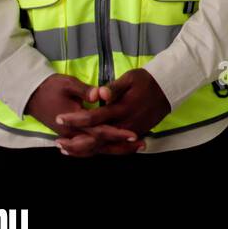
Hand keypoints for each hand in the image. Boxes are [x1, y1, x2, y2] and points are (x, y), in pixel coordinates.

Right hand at [25, 74, 140, 156]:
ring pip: (95, 148)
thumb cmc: (50, 87)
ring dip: (114, 149)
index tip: (133, 134)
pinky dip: (102, 148)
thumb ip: (85, 90)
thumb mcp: (67, 83)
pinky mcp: (70, 135)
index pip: (99, 131)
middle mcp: (72, 133)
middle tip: (141, 144)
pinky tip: (115, 147)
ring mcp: (70, 136)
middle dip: (120, 145)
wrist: (31, 95)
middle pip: (99, 144)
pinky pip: (88, 146)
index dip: (117, 133)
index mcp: (73, 122)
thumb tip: (100, 95)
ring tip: (133, 148)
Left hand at [53, 69, 170, 156]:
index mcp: (122, 109)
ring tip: (67, 150)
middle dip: (76, 142)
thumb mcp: (131, 78)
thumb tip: (100, 93)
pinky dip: (99, 150)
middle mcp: (126, 124)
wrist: (169, 89)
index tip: (59, 118)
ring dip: (85, 150)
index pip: (94, 117)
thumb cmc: (147, 80)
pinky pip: (114, 148)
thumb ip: (115, 87)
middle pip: (97, 139)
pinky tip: (87, 150)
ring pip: (105, 147)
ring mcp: (132, 132)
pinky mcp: (136, 135)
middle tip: (58, 143)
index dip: (75, 119)